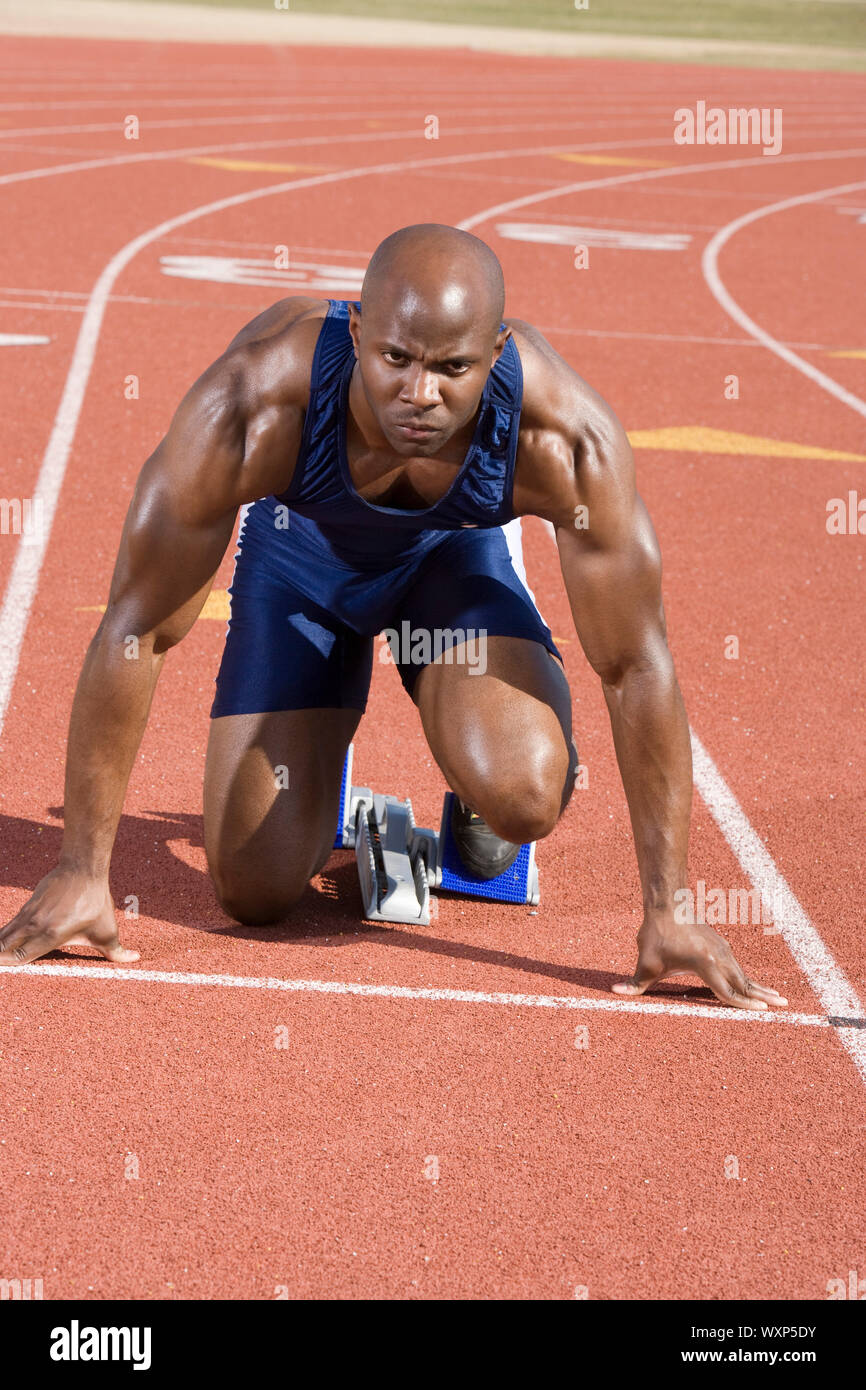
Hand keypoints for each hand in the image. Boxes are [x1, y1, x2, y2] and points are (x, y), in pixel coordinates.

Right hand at [0, 867, 138, 965]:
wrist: (83, 869)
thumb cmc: (96, 901)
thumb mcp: (107, 930)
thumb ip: (117, 952)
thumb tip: (134, 959)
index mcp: (51, 936)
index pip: (21, 958)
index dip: (8, 966)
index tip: (3, 972)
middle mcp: (35, 926)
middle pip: (6, 947)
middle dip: (0, 959)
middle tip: (0, 966)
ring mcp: (29, 914)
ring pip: (5, 934)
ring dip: (0, 946)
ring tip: (0, 956)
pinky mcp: (28, 904)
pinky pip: (11, 923)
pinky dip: (4, 934)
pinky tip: (3, 940)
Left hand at [613, 912, 786, 1010]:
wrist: (667, 903)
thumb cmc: (656, 934)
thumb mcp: (645, 961)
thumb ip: (634, 983)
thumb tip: (614, 994)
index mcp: (705, 964)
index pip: (727, 991)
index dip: (744, 1005)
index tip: (762, 1013)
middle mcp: (719, 956)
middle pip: (744, 982)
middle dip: (763, 996)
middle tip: (783, 1006)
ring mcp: (722, 949)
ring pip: (743, 973)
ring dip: (758, 987)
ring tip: (777, 998)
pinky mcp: (720, 944)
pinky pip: (737, 966)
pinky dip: (747, 977)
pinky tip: (753, 985)